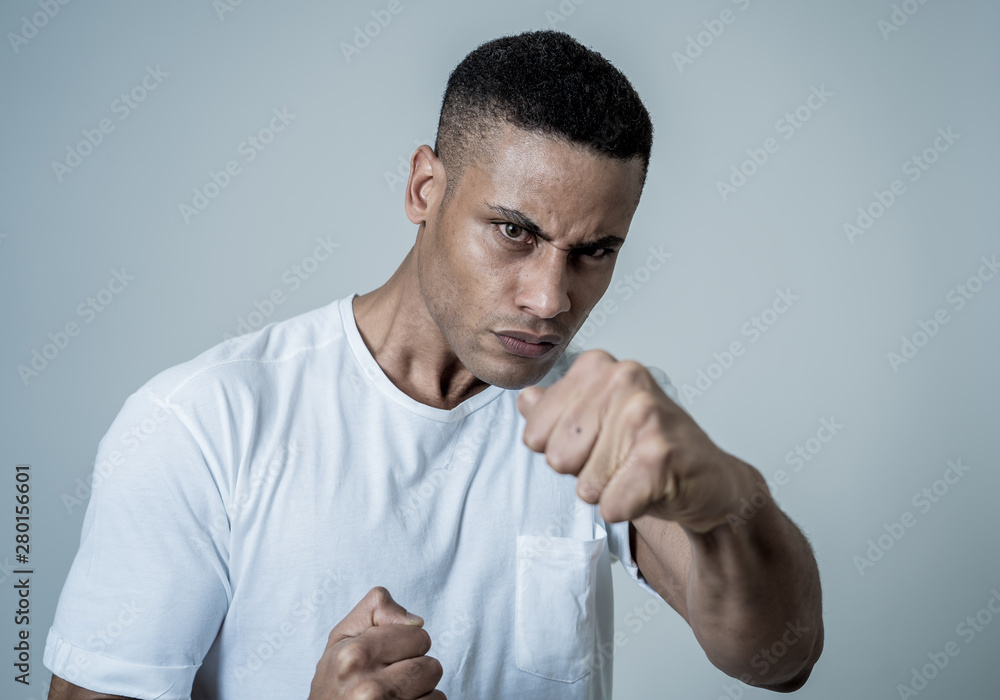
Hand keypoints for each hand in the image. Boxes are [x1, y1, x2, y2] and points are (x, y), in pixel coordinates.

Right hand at [309, 586, 445, 699]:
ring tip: (393, 694)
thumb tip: (417, 622)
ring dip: (419, 692)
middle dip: (415, 670)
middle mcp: (369, 687)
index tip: (388, 656)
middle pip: (431, 666)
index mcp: (355, 655)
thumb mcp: (341, 636)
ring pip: (435, 692)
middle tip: (391, 678)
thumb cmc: (334, 680)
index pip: (418, 635)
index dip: (407, 643)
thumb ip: (376, 610)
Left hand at [516, 349, 754, 532]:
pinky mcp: (659, 456)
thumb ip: (558, 410)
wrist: (711, 481)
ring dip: (609, 491)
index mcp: (598, 367)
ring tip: (637, 474)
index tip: (599, 443)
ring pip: (584, 484)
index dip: (562, 451)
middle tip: (622, 462)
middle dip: (584, 472)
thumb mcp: (599, 422)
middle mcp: (622, 380)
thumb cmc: (650, 450)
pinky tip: (651, 490)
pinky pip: (611, 505)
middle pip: (557, 458)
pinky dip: (628, 508)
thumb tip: (525, 400)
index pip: (535, 432)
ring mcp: (643, 415)